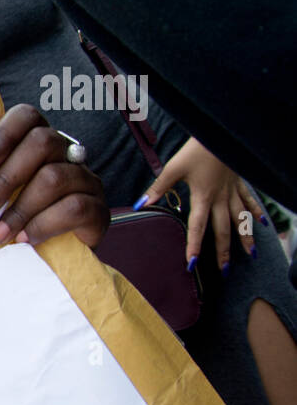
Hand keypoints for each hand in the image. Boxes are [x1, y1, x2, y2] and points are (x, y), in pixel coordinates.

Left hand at [0, 104, 108, 247]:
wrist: (50, 258)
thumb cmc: (13, 221)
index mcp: (38, 141)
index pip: (27, 116)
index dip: (2, 136)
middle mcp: (66, 153)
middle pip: (42, 143)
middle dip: (5, 178)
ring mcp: (86, 180)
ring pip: (55, 177)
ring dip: (19, 210)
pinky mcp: (98, 210)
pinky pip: (75, 208)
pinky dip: (44, 225)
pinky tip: (25, 240)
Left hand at [134, 137, 264, 272]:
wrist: (220, 134)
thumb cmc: (196, 151)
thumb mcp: (174, 168)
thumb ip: (159, 188)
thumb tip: (142, 204)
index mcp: (204, 197)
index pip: (197, 227)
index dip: (194, 246)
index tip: (192, 264)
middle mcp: (221, 199)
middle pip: (223, 230)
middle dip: (224, 251)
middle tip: (225, 270)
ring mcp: (233, 192)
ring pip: (241, 219)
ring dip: (245, 237)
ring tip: (250, 254)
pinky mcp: (240, 183)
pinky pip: (251, 201)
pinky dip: (256, 212)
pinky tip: (262, 223)